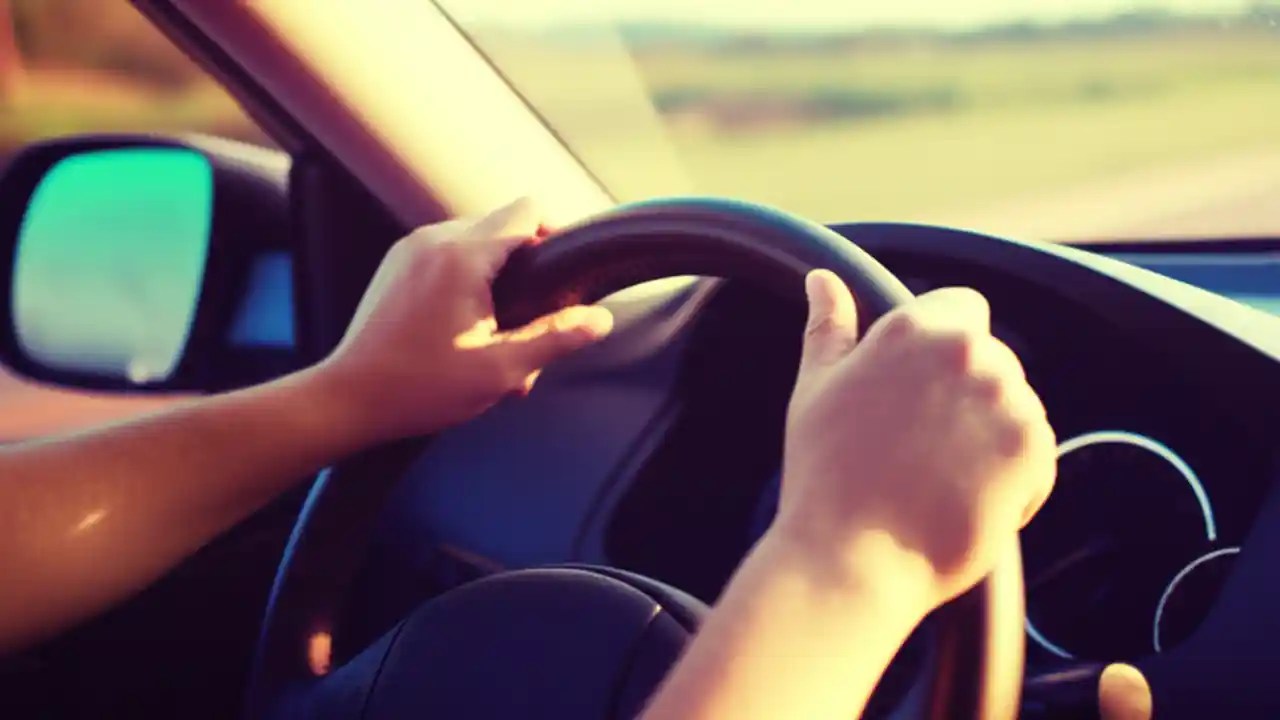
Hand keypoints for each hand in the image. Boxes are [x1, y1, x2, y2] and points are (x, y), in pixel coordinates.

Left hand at [318, 198, 612, 441]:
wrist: (348, 399)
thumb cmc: (419, 387)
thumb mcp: (501, 369)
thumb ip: (556, 338)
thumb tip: (599, 319)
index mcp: (463, 255)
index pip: (527, 211)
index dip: (556, 236)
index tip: (565, 275)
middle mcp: (434, 240)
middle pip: (504, 228)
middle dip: (526, 270)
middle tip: (529, 325)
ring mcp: (410, 250)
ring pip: (476, 243)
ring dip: (497, 281)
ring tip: (496, 337)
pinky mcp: (396, 266)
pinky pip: (447, 257)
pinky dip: (467, 283)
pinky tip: (466, 331)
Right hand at [776, 270, 1055, 610]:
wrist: (851, 558)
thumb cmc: (824, 474)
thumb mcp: (815, 388)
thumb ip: (829, 326)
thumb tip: (822, 278)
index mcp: (913, 327)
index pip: (963, 307)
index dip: (943, 348)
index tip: (918, 392)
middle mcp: (967, 353)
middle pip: (994, 359)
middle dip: (969, 395)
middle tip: (918, 447)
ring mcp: (1006, 400)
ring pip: (1017, 406)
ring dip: (992, 437)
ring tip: (936, 478)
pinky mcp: (1034, 450)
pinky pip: (1037, 454)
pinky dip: (1013, 480)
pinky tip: (962, 500)